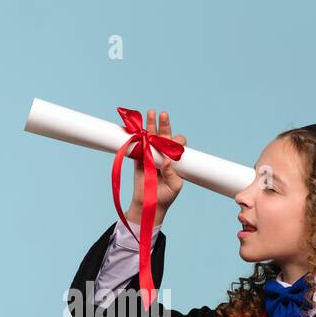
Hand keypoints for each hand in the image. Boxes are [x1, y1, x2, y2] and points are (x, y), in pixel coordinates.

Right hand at [124, 109, 186, 228]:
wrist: (149, 204)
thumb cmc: (166, 196)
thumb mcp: (174, 187)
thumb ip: (172, 174)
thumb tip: (168, 161)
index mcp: (175, 159)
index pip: (179, 144)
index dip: (177, 141)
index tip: (173, 143)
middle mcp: (163, 153)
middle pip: (164, 135)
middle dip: (164, 125)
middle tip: (163, 115)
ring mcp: (151, 154)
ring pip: (151, 136)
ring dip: (150, 125)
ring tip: (150, 113)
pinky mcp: (139, 158)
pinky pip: (138, 145)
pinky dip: (137, 136)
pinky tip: (137, 127)